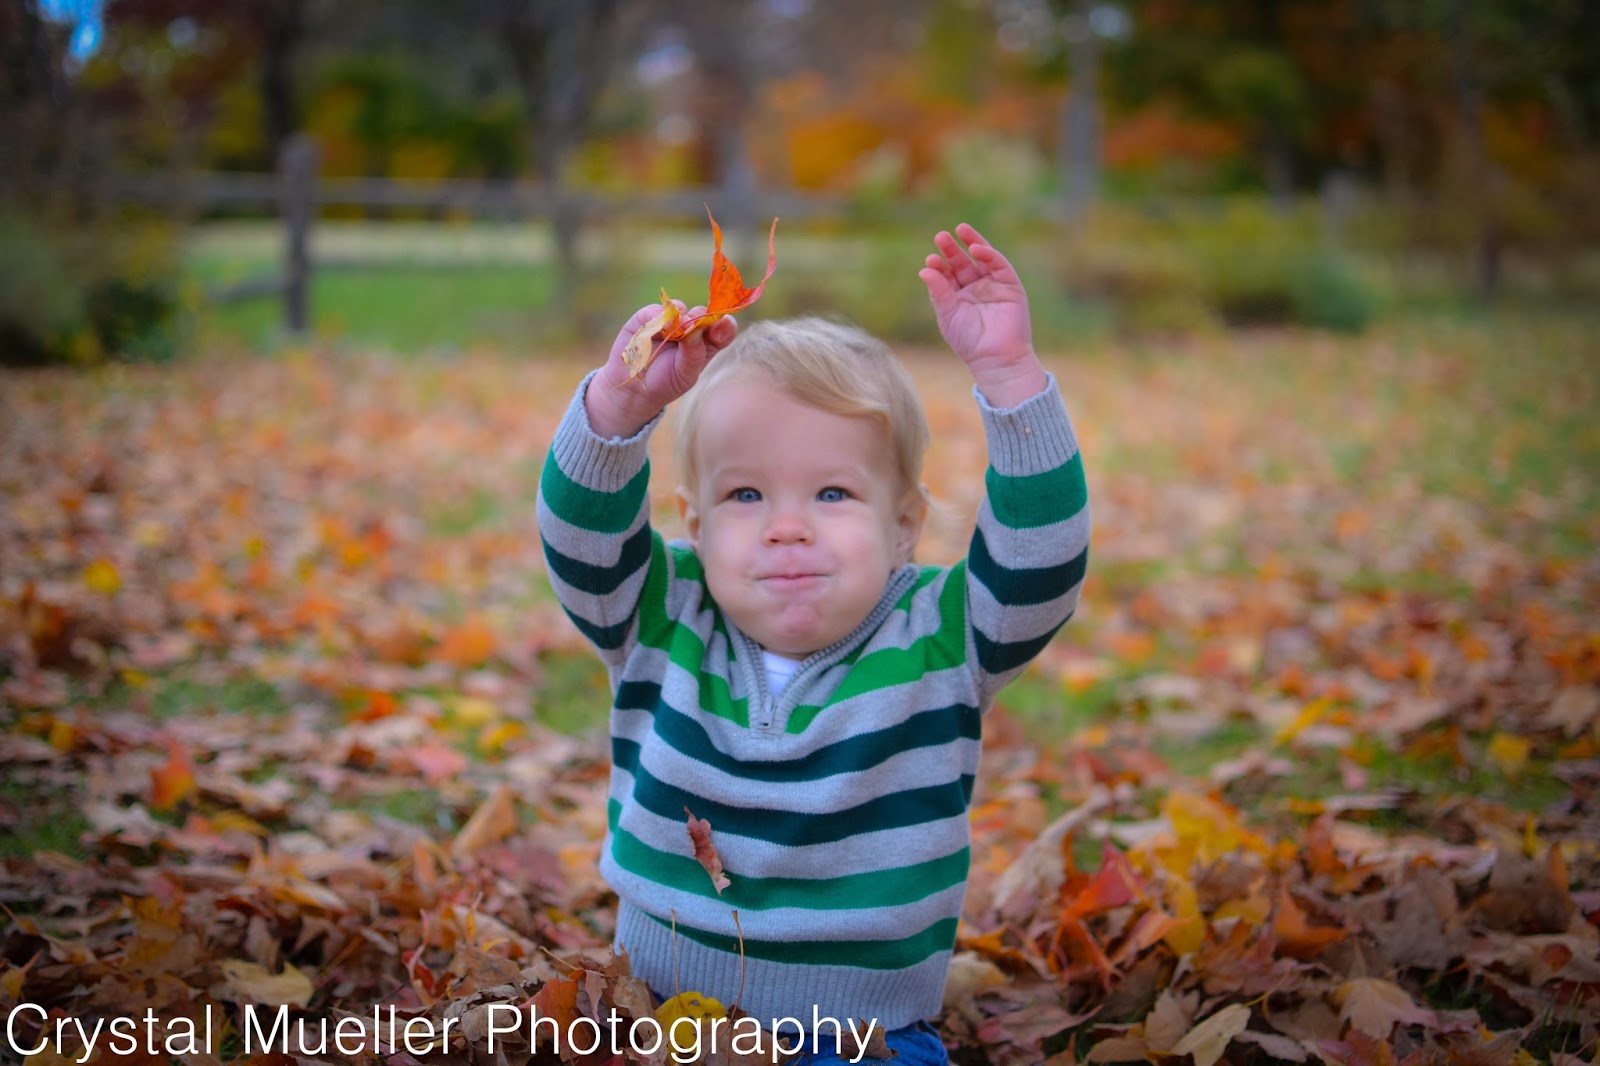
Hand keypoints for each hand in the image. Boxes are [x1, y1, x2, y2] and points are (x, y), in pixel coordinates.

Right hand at [586, 303, 737, 438]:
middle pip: (703, 314)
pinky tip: (657, 329)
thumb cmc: (665, 382)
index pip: (724, 328)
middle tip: (695, 323)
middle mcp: (691, 328)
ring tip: (671, 331)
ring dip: (678, 317)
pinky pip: (656, 310)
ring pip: (680, 309)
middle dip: (701, 317)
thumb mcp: (685, 373)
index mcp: (708, 343)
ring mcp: (670, 321)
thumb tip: (692, 325)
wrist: (634, 388)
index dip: (724, 325)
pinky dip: (658, 317)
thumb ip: (694, 351)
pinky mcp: (648, 318)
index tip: (719, 329)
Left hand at [918, 223, 1046, 406]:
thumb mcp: (949, 315)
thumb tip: (924, 269)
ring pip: (981, 259)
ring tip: (960, 229)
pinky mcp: (1010, 285)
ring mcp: (993, 285)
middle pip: (962, 263)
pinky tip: (976, 248)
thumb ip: (938, 292)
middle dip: (952, 250)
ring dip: (972, 243)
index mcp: (957, 297)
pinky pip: (999, 265)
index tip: (930, 260)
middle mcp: (975, 288)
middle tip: (940, 237)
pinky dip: (989, 254)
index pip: (946, 275)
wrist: (995, 357)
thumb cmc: (968, 341)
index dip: (939, 266)